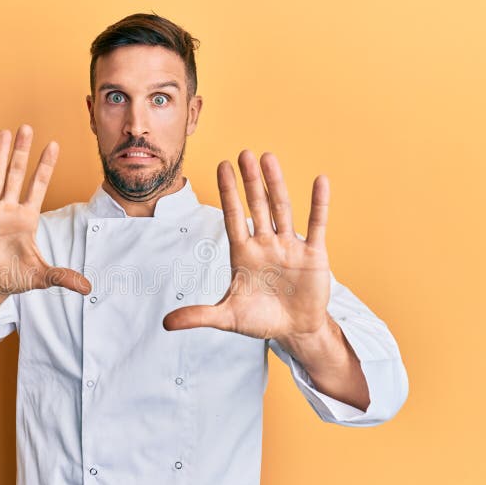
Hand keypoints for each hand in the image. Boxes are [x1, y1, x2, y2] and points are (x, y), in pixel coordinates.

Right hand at [0, 125, 91, 296]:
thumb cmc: (15, 277)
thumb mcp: (41, 277)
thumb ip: (62, 277)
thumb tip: (87, 287)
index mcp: (26, 218)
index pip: (38, 186)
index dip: (45, 167)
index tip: (54, 144)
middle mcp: (8, 210)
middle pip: (15, 175)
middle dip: (21, 152)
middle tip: (26, 127)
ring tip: (3, 133)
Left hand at [162, 150, 330, 340]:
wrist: (294, 331)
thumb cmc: (259, 320)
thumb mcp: (227, 317)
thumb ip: (199, 316)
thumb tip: (165, 323)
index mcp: (244, 253)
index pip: (233, 217)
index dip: (228, 192)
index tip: (222, 166)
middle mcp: (266, 244)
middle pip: (256, 206)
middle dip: (249, 181)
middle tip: (244, 153)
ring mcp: (289, 246)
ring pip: (282, 209)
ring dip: (276, 184)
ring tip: (269, 158)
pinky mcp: (313, 254)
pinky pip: (317, 225)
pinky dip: (319, 204)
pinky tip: (320, 181)